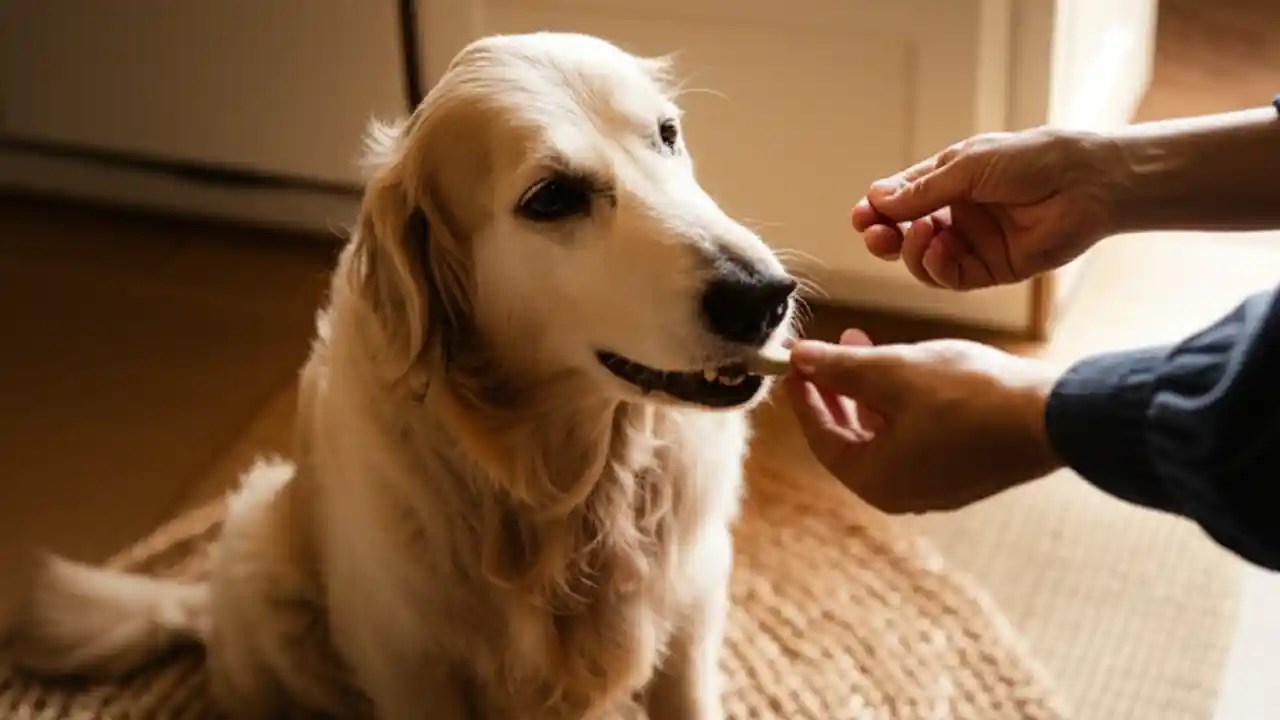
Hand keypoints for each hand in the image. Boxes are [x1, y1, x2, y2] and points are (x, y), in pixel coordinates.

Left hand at [785, 331, 1062, 513]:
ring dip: (869, 389)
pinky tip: (907, 366)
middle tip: (823, 352)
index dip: (803, 396)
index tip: (791, 363)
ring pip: (884, 433)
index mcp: (875, 480)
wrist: (1053, 416)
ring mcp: (934, 485)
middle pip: (850, 437)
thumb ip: (839, 367)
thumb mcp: (892, 372)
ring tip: (864, 343)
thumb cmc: (968, 397)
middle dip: (835, 388)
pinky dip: (900, 403)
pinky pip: (915, 436)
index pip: (821, 437)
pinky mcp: (962, 470)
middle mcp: (901, 492)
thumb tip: (796, 357)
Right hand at [851, 128, 1124, 289]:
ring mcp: (973, 244)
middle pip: (904, 235)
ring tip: (924, 233)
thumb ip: (921, 191)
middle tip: (874, 234)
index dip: (878, 210)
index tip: (861, 215)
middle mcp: (957, 215)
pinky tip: (945, 247)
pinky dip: (938, 266)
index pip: (901, 201)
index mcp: (949, 183)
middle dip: (884, 236)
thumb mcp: (966, 166)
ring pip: (922, 260)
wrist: (1086, 184)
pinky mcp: (991, 270)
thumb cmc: (1032, 160)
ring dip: (912, 251)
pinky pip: (950, 277)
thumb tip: (876, 199)